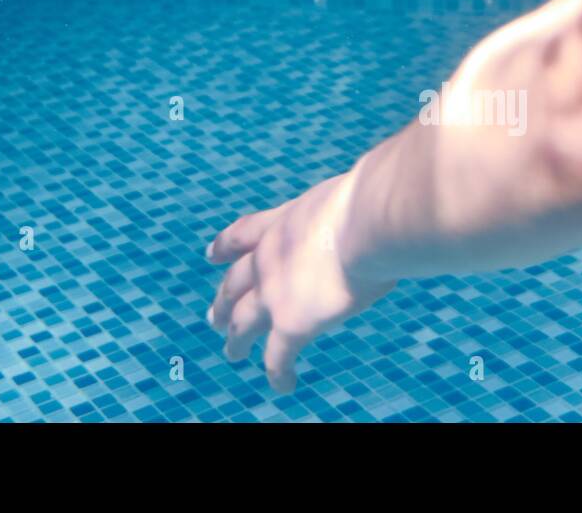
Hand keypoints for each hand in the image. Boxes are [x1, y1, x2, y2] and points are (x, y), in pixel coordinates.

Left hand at [205, 170, 397, 394]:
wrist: (363, 222)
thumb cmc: (367, 204)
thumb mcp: (343, 198)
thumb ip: (343, 210)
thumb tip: (370, 209)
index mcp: (281, 222)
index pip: (243, 234)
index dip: (225, 246)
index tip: (211, 254)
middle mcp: (268, 256)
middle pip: (235, 283)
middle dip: (224, 300)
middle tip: (213, 316)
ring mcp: (274, 292)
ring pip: (243, 322)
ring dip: (236, 340)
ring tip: (232, 353)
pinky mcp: (290, 323)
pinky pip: (277, 356)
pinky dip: (278, 373)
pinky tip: (282, 384)